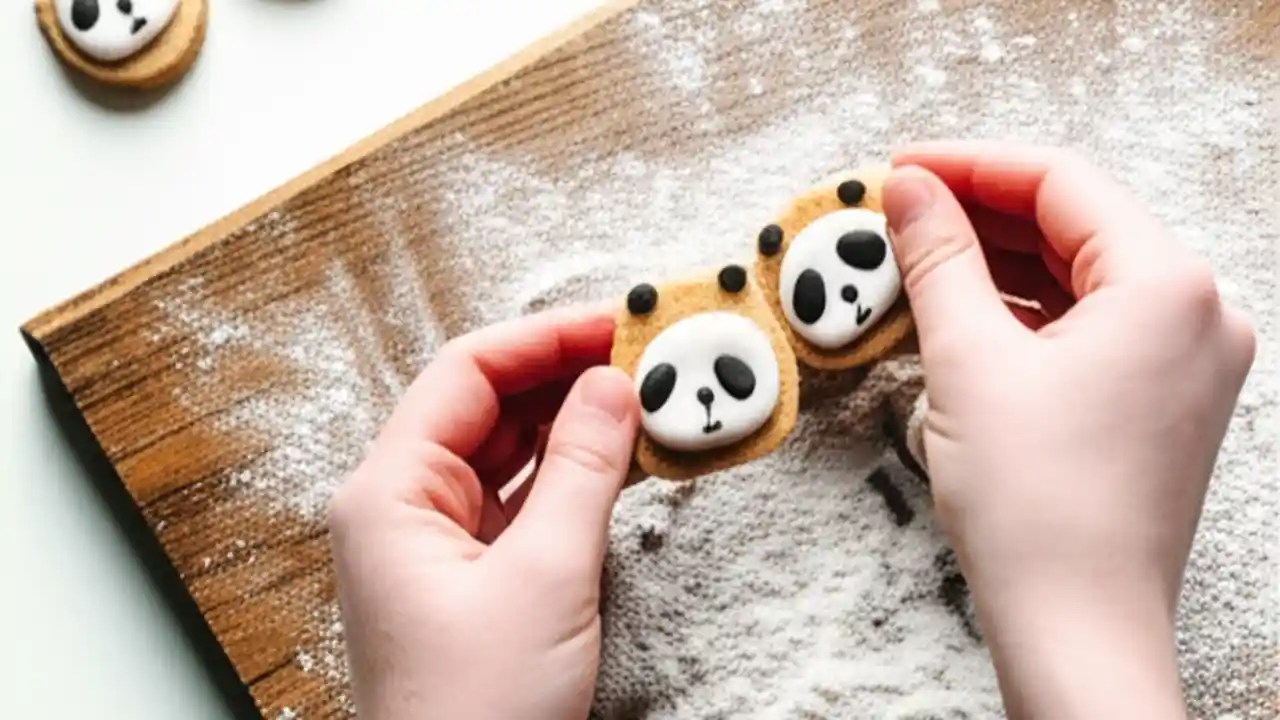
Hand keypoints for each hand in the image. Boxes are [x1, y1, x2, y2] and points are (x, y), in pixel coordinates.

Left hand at [327, 306, 639, 719]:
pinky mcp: (472, 578)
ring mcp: (437, 544)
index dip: (543, 340)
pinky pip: (521, 501)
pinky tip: (619, 458)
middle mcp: (403, 508)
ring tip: (641, 399)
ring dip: (574, 425)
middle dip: (564, 377)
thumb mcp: (545, 578)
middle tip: (639, 355)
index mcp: (388, 493)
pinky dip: (571, 477)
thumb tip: (613, 387)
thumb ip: (584, 471)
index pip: (466, 375)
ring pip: (508, 453)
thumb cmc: (473, 714)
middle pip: (487, 407)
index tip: (611, 323)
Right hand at [882, 141, 1254, 718]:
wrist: (1076, 628)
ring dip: (1001, 261)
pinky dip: (1027, 311)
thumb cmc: (1037, 508)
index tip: (902, 167)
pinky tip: (965, 311)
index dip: (970, 164)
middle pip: (1077, 224)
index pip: (1061, 182)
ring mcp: (1188, 360)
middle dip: (982, 212)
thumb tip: (910, 189)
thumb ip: (938, 257)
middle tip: (901, 210)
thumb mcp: (967, 360)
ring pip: (1082, 275)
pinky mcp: (1163, 400)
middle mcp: (1198, 313)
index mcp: (1168, 286)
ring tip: (920, 258)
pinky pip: (1092, 326)